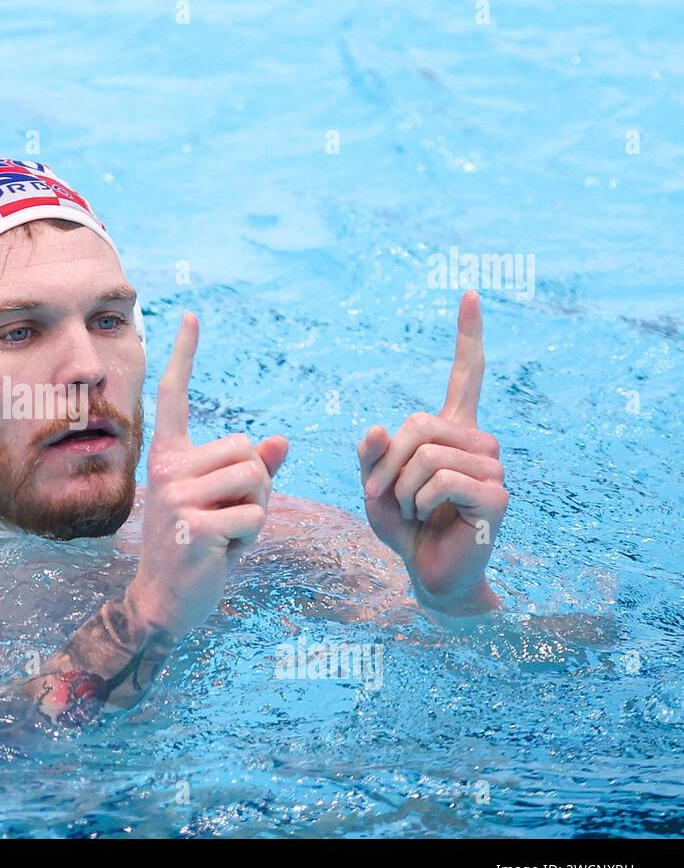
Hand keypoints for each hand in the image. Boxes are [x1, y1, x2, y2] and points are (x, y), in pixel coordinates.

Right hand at [130, 313, 288, 634]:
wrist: (165, 602)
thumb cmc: (198, 549)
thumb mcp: (225, 505)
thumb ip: (252, 472)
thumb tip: (281, 441)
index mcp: (168, 456)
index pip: (174, 397)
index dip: (184, 355)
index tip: (190, 316)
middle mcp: (167, 468)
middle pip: (248, 451)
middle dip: (257, 487)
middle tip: (228, 519)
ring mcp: (176, 496)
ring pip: (256, 480)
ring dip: (257, 512)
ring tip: (226, 534)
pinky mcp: (193, 526)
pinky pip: (253, 517)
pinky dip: (250, 539)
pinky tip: (221, 553)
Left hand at [357, 291, 507, 613]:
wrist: (429, 573)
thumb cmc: (405, 527)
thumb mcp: (374, 486)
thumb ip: (371, 455)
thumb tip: (377, 427)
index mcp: (452, 432)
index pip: (466, 375)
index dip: (468, 336)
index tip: (470, 294)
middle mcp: (478, 442)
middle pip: (417, 423)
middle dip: (386, 464)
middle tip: (387, 498)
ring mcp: (492, 468)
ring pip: (426, 454)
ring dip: (401, 489)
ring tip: (413, 512)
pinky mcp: (497, 496)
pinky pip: (440, 480)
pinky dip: (418, 503)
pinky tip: (429, 520)